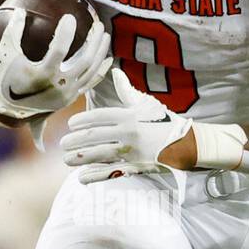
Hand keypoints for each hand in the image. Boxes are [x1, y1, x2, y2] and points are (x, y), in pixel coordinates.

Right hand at [0, 7, 111, 123]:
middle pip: (84, 60)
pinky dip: (100, 70)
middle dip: (94, 41)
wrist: (10, 109)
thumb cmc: (7, 77)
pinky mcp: (71, 97)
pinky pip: (90, 83)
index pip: (59, 50)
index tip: (69, 17)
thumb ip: (13, 31)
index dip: (66, 32)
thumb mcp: (6, 53)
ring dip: (100, 52)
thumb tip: (21, 10)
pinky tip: (108, 58)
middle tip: (98, 24)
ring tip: (105, 35)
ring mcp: (68, 93)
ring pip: (91, 71)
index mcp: (42, 74)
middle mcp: (58, 85)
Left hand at [62, 69, 193, 183]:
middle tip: (62, 144)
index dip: (82, 120)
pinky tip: (81, 177)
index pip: (99, 116)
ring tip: (66, 159)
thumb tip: (115, 71)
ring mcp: (132, 152)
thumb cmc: (164, 122)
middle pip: (95, 137)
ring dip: (80, 158)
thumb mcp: (145, 104)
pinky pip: (111, 172)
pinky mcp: (136, 167)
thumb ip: (126, 90)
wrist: (186, 144)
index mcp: (129, 116)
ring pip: (99, 155)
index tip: (70, 124)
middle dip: (75, 141)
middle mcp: (129, 133)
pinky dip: (95, 175)